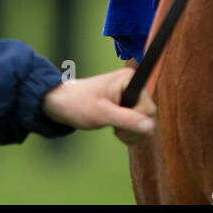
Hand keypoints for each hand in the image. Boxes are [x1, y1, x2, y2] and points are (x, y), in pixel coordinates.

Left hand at [41, 65, 156, 145]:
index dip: (136, 122)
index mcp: (130, 79)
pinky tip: (116, 130)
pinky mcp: (127, 106)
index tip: (118, 126)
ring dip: (130, 132)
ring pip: (145, 123)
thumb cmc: (79, 104)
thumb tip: (151, 128)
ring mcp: (131, 96)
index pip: (149, 109)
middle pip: (149, 117)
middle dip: (133, 129)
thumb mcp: (102, 114)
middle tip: (114, 130)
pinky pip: (138, 124)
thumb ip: (128, 120)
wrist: (61, 104)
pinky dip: (128, 132)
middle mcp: (134, 85)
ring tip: (114, 130)